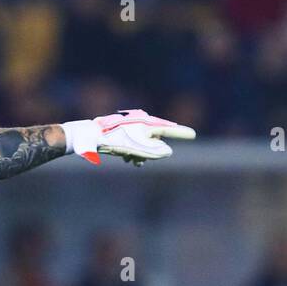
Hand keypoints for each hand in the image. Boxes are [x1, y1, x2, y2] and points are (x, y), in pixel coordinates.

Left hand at [61, 109, 195, 164]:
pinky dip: (132, 154)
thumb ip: (157, 151)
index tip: (193, 134)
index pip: (169, 131)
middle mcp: (143, 126)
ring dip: (140, 156)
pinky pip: (135, 147)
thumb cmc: (116, 141)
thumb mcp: (139, 148)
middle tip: (137, 158)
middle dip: (150, 153)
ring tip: (130, 160)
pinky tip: (124, 157)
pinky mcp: (125, 135)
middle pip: (155, 142)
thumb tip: (168, 152)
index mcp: (148, 125)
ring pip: (144, 147)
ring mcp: (134, 130)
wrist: (93, 137)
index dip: (181, 134)